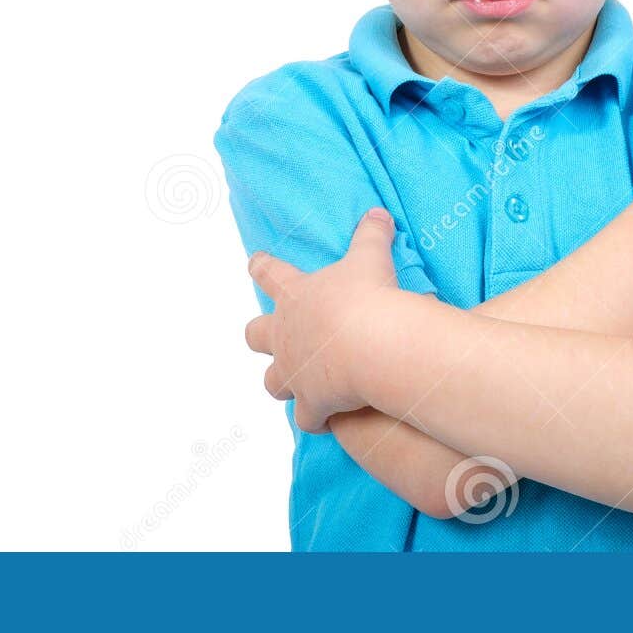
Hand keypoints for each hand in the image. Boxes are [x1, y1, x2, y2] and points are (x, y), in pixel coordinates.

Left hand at [244, 207, 404, 433]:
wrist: (369, 344)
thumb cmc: (364, 296)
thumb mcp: (369, 258)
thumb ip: (371, 235)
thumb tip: (378, 213)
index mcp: (295, 295)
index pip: (269, 273)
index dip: (262, 267)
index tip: (254, 262)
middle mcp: (285, 334)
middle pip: (256, 335)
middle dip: (261, 336)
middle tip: (271, 337)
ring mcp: (294, 370)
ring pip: (273, 382)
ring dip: (282, 382)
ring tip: (294, 385)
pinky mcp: (311, 402)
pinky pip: (307, 417)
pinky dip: (314, 419)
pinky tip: (323, 420)